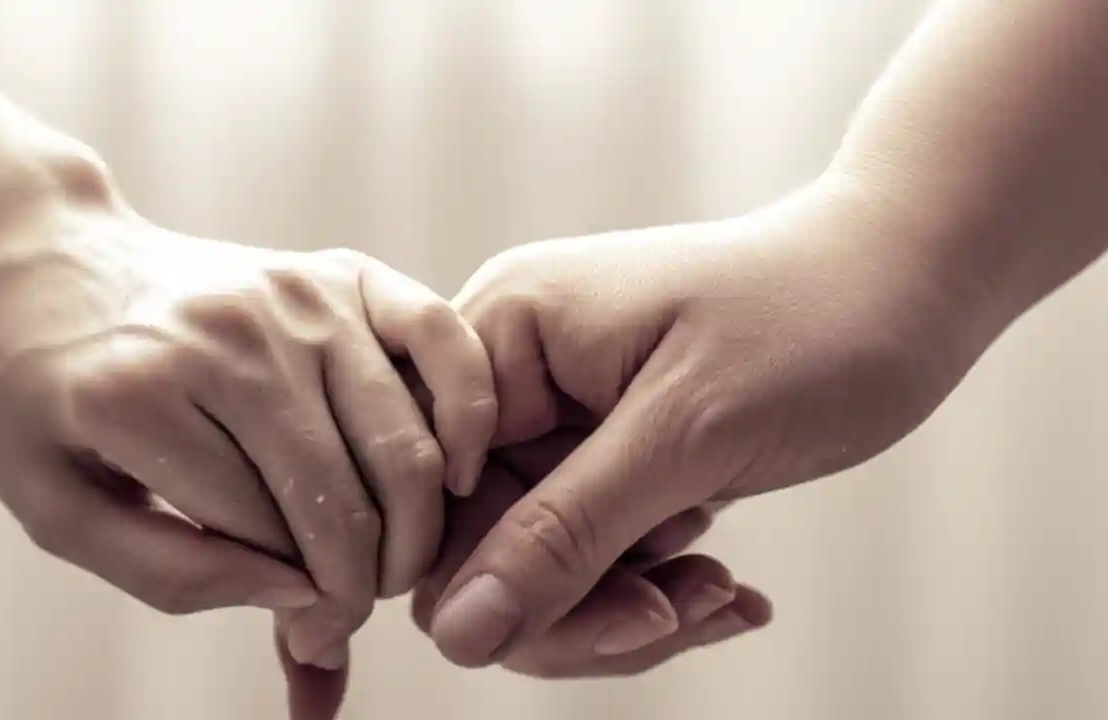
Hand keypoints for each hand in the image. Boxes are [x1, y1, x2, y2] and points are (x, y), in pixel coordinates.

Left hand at [0, 185, 496, 668]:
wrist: (35, 268)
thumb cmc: (34, 401)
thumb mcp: (59, 512)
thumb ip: (174, 574)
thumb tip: (304, 606)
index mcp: (137, 397)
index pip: (269, 539)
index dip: (305, 610)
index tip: (311, 644)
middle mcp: (229, 335)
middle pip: (347, 498)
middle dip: (366, 582)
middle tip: (351, 613)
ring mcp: (293, 292)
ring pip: (402, 440)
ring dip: (414, 526)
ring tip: (388, 562)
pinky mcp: (336, 269)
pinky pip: (439, 335)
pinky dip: (469, 407)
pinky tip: (457, 468)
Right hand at [427, 175, 973, 665]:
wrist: (909, 283)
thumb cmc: (811, 324)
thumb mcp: (686, 435)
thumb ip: (563, 535)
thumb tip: (456, 637)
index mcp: (505, 332)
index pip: (435, 493)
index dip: (495, 574)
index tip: (615, 605)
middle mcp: (516, 374)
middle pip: (480, 545)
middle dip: (577, 601)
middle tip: (674, 611)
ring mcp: (561, 417)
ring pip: (538, 565)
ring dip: (627, 601)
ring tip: (721, 590)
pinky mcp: (608, 452)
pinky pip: (593, 552)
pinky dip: (657, 585)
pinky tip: (730, 590)